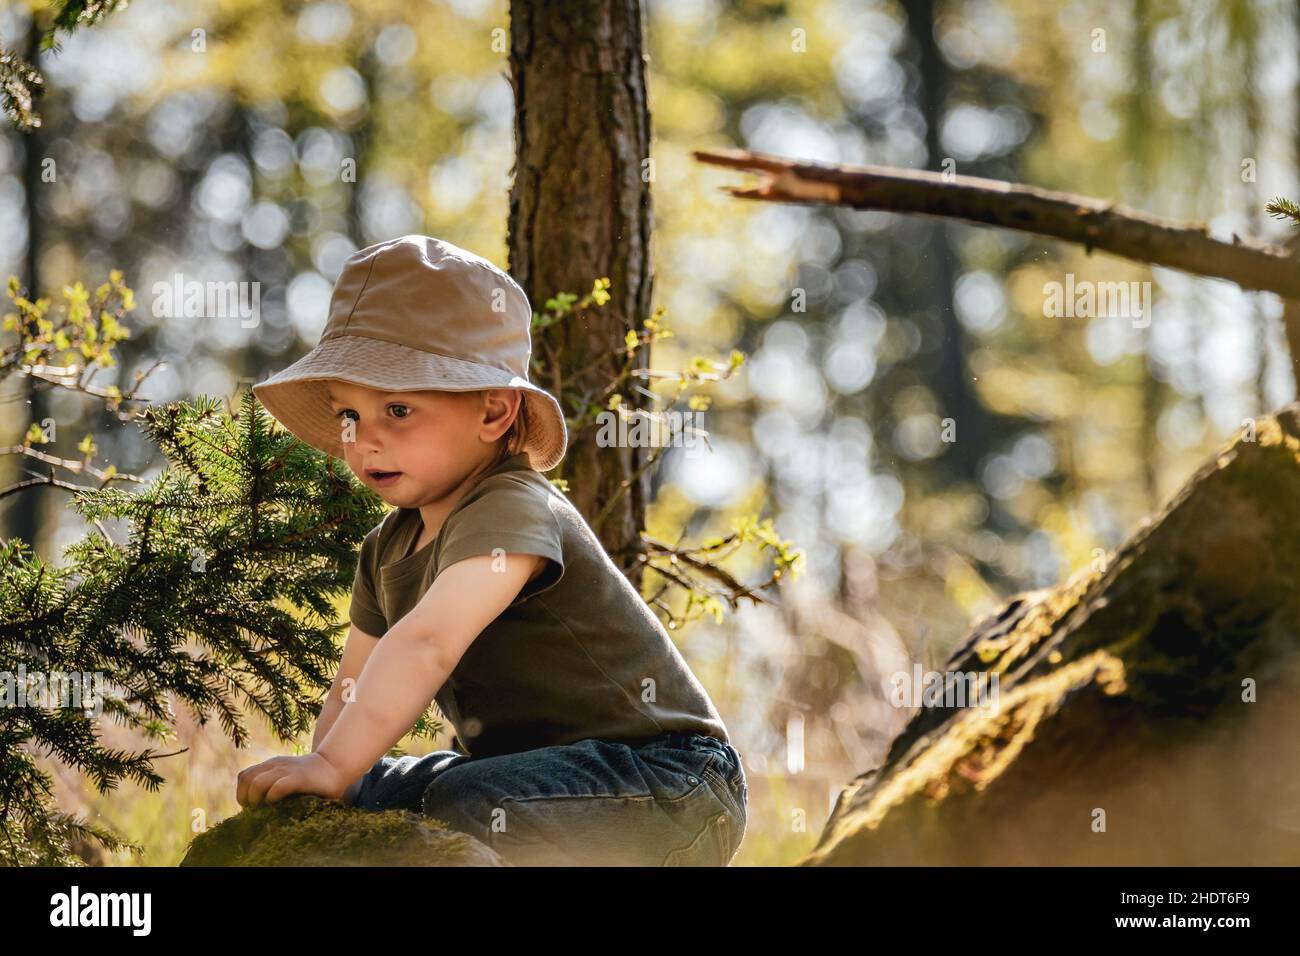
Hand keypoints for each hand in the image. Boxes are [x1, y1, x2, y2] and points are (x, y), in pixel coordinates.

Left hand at [236, 752, 351, 807]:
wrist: (335, 767)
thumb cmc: (311, 781)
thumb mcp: (287, 778)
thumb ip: (272, 786)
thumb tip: (255, 808)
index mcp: (271, 765)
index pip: (244, 776)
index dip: (242, 793)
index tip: (251, 808)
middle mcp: (276, 765)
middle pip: (247, 779)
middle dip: (247, 799)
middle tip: (257, 812)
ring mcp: (288, 770)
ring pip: (258, 782)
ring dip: (256, 799)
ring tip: (265, 810)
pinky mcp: (300, 778)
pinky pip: (278, 787)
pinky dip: (273, 797)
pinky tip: (279, 804)